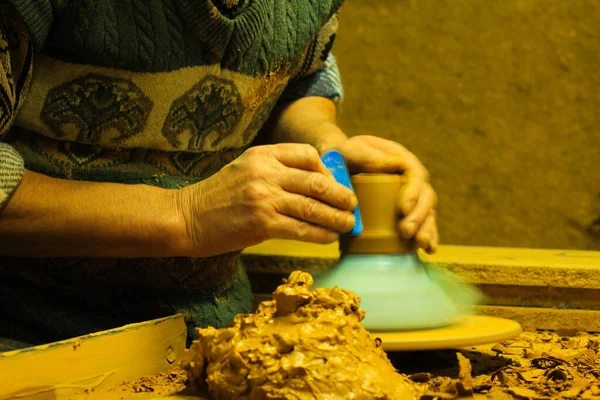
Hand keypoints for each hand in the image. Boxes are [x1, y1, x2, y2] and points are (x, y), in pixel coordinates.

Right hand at [176, 144, 357, 256]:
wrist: (185, 217)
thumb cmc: (216, 196)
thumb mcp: (245, 170)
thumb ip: (275, 171)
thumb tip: (314, 186)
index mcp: (262, 154)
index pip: (307, 155)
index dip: (327, 171)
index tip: (334, 184)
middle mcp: (265, 172)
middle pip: (317, 181)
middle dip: (341, 195)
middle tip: (352, 205)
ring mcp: (264, 197)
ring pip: (313, 206)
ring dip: (336, 217)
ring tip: (347, 224)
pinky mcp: (262, 223)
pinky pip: (301, 228)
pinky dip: (320, 234)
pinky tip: (329, 238)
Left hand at [333, 135, 438, 253]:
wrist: (336, 167)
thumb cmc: (343, 156)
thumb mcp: (350, 150)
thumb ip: (367, 155)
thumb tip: (394, 165)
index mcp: (401, 160)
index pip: (415, 175)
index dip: (413, 192)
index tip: (402, 209)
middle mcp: (410, 178)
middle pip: (426, 196)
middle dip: (420, 215)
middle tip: (406, 231)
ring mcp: (410, 195)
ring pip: (427, 212)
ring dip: (426, 229)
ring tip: (420, 243)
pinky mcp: (406, 212)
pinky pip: (422, 224)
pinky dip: (428, 236)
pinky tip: (428, 249)